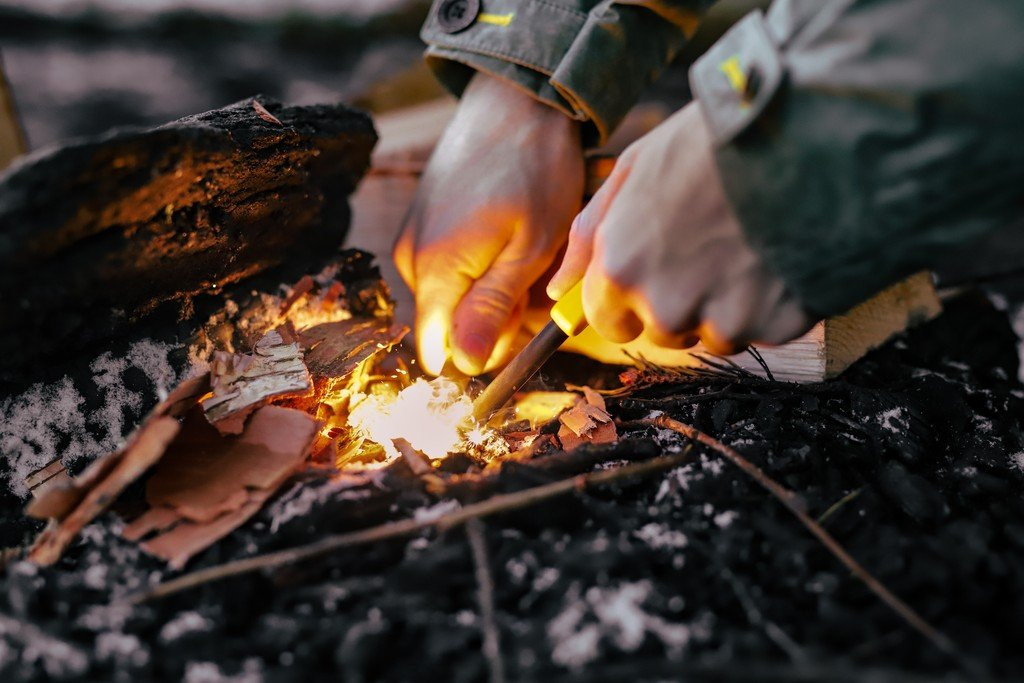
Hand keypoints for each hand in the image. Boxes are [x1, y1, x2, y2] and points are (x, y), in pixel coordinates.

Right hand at [394, 73, 583, 374]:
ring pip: (455, 296)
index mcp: (436, 270)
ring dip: (494, 286)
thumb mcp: (529, 247)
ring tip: (527, 246)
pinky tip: (508, 232)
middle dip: (497, 316)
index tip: (522, 320)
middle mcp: (411, 258)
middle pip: (451, 326)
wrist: (515, 101)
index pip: (439, 352)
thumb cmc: (534, 171)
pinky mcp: (421, 222)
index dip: (484, 350)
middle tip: (536, 275)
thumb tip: (462, 365)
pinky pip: (451, 267)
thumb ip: (492, 309)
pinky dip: (484, 261)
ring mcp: (413, 237)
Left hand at [547, 102, 812, 354]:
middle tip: (706, 247)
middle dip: (677, 302)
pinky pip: (761, 329)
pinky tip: (774, 256)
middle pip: (660, 332)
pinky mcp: (775, 326)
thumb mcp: (634, 170)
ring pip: (711, 335)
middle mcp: (665, 307)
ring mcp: (723, 321)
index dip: (628, 298)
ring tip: (744, 246)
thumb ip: (588, 236)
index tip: (652, 270)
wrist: (804, 133)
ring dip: (723, 304)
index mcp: (622, 270)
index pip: (607, 322)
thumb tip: (557, 290)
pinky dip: (767, 303)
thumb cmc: (713, 142)